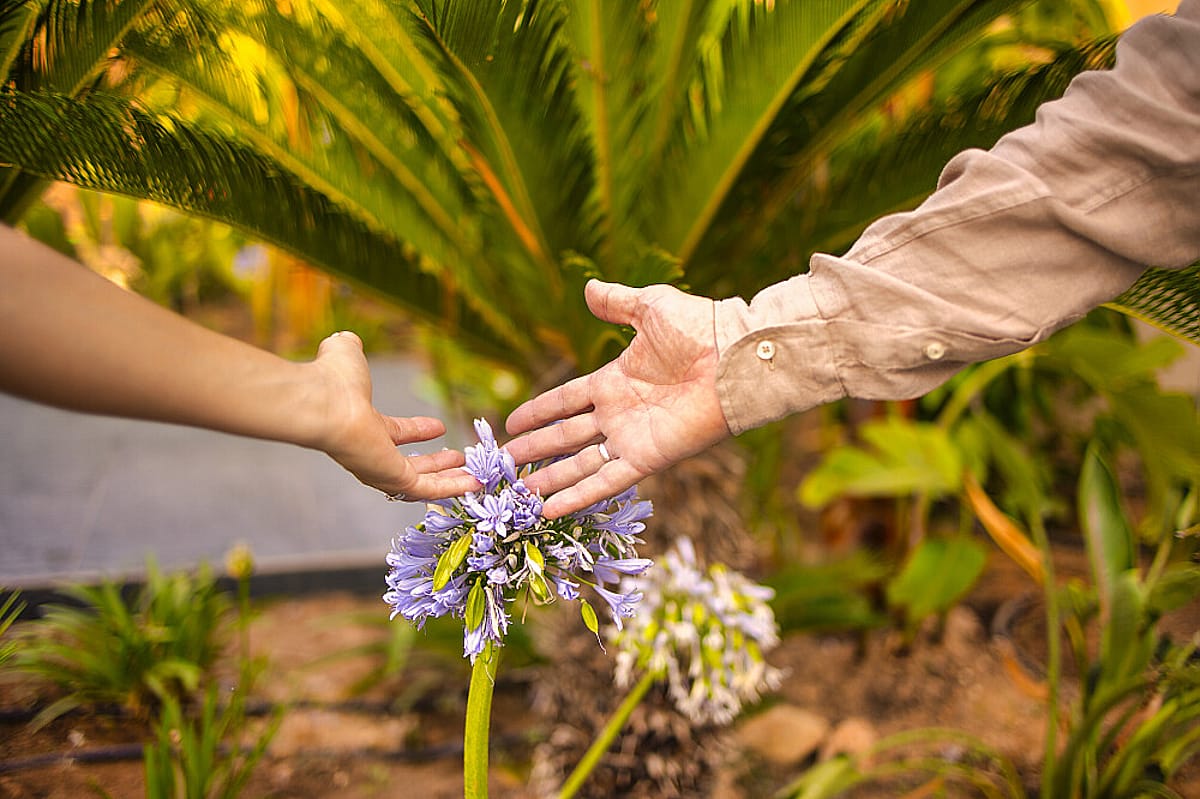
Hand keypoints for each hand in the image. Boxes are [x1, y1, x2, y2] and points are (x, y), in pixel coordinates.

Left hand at [308, 331, 480, 500]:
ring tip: (474, 476)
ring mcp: (382, 469)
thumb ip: (351, 350)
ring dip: (448, 480)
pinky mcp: (394, 479)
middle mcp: (371, 452)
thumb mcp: (348, 355)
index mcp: (363, 426)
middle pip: (409, 465)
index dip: (417, 431)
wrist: (324, 402)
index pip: (393, 434)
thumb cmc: (333, 379)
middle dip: (435, 463)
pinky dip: (452, 488)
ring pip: (421, 483)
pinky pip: (428, 490)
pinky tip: (474, 483)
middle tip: (459, 458)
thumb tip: (346, 340)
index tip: (439, 427)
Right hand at [504, 279, 730, 517]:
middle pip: (565, 436)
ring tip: (519, 493)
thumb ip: (617, 304)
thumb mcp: (650, 308)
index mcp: (614, 380)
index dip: (539, 411)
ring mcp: (631, 438)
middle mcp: (618, 413)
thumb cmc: (698, 328)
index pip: (566, 400)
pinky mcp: (647, 457)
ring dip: (549, 479)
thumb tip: (589, 288)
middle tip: (503, 462)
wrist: (734, 355)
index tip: (511, 422)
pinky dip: (578, 497)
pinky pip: (606, 481)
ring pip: (579, 464)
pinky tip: (550, 510)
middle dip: (534, 450)